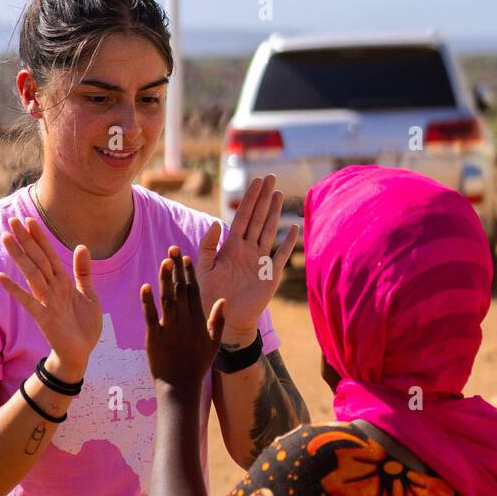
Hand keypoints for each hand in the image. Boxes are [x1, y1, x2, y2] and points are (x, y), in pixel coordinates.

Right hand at [0, 217, 101, 377]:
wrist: (81, 353)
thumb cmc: (84, 325)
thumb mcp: (89, 295)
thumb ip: (83, 272)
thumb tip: (81, 246)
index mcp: (63, 282)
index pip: (49, 255)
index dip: (40, 238)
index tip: (30, 221)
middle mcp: (52, 288)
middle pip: (37, 260)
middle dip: (26, 240)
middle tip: (11, 220)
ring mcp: (46, 302)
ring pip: (31, 274)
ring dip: (19, 256)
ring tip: (6, 238)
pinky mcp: (43, 317)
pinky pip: (27, 300)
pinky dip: (14, 289)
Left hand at [141, 247, 225, 390]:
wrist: (179, 387)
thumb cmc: (196, 366)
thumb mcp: (213, 344)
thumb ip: (218, 321)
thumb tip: (223, 300)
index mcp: (199, 322)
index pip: (194, 292)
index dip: (189, 273)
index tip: (185, 257)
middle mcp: (185, 323)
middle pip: (181, 290)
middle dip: (177, 268)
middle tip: (172, 248)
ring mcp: (170, 330)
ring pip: (168, 300)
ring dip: (166, 279)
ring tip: (164, 261)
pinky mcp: (154, 338)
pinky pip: (151, 317)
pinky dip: (148, 302)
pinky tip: (146, 286)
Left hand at [194, 175, 298, 335]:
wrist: (226, 318)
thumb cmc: (211, 295)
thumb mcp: (203, 269)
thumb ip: (207, 246)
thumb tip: (215, 222)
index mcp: (231, 246)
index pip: (242, 216)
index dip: (250, 198)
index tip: (256, 181)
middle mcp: (247, 249)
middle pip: (258, 218)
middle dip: (264, 198)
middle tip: (270, 177)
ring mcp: (260, 260)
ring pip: (269, 231)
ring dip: (274, 213)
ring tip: (279, 193)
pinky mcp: (271, 274)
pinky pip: (281, 255)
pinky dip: (288, 242)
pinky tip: (293, 226)